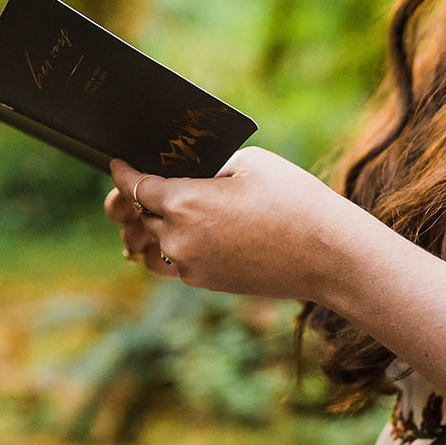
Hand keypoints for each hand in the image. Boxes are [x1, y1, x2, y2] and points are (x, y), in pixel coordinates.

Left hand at [106, 150, 380, 305]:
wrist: (329, 256)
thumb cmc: (295, 200)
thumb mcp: (250, 163)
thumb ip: (207, 166)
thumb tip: (186, 171)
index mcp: (184, 201)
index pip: (135, 186)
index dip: (123, 172)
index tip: (116, 164)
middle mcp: (177, 237)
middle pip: (138, 215)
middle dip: (133, 198)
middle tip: (133, 185)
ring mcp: (188, 265)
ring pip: (148, 244)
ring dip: (145, 228)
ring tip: (147, 214)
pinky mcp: (203, 281)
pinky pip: (170, 263)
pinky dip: (166, 248)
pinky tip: (174, 235)